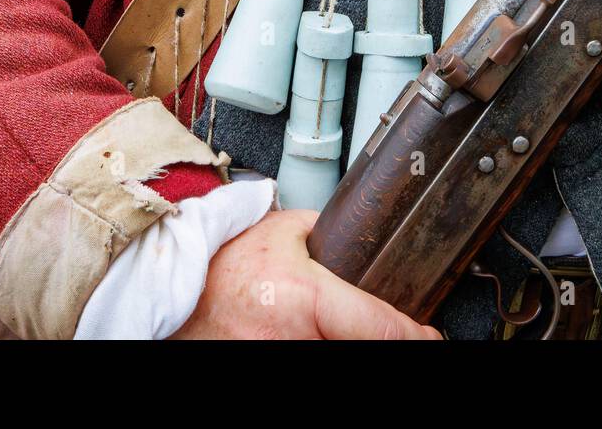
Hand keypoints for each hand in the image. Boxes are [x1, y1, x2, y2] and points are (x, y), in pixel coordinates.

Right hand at [169, 208, 442, 339]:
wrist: (173, 288)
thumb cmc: (222, 260)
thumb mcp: (286, 231)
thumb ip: (331, 236)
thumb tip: (371, 246)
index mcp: (301, 297)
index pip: (380, 329)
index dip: (415, 335)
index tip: (428, 335)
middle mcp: (289, 340)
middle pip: (363, 349)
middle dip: (377, 338)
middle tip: (385, 329)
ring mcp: (273, 361)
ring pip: (338, 358)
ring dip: (348, 342)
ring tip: (331, 325)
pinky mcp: (265, 369)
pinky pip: (313, 363)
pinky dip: (320, 345)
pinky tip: (312, 334)